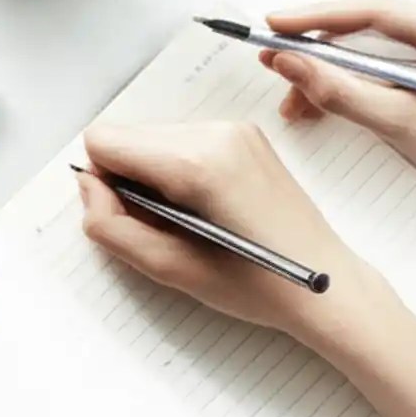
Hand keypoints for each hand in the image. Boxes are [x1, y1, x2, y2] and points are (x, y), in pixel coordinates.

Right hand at [77, 121, 371, 338]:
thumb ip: (110, 226)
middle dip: (128, 177)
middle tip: (163, 223)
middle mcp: (214, 132)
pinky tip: (203, 204)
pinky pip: (179, 138)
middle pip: (126, 135)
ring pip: (150, 136)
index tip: (133, 216)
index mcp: (197, 163)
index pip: (104, 141)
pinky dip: (175, 167)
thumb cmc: (257, 286)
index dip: (104, 182)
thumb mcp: (168, 269)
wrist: (328, 287)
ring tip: (187, 217)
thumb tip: (87, 187)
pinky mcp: (243, 133)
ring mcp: (232, 128)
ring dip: (151, 173)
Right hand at [259, 0, 415, 176]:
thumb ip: (342, 92)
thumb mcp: (403, 124)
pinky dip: (350, 87)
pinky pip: (382, 72)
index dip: (318, 15)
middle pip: (368, 30)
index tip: (277, 25)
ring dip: (329, 75)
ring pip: (371, 53)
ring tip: (298, 103)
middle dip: (317, 52)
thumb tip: (292, 64)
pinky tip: (327, 105)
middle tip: (276, 64)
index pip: (373, 11)